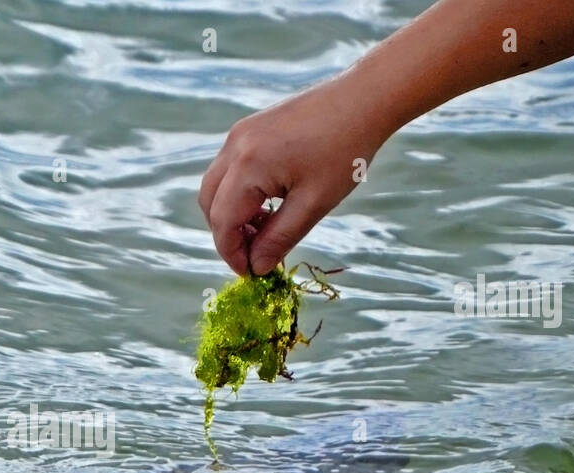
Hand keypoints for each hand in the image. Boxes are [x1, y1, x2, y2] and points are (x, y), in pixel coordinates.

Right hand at [198, 73, 395, 275]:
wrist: (364, 98)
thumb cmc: (346, 151)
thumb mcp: (314, 204)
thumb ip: (279, 238)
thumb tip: (256, 267)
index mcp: (248, 166)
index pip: (222, 222)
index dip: (232, 253)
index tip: (251, 274)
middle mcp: (234, 147)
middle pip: (209, 204)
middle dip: (227, 235)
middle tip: (257, 255)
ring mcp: (238, 135)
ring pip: (216, 187)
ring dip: (232, 214)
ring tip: (266, 229)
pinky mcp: (248, 129)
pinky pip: (229, 170)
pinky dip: (239, 194)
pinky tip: (269, 203)